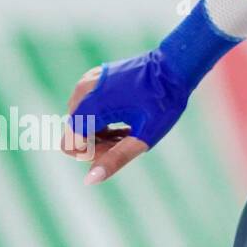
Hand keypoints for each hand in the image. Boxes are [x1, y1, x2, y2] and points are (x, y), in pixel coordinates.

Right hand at [60, 50, 190, 184]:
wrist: (174, 67)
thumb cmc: (163, 104)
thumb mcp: (143, 137)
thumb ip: (116, 159)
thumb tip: (90, 179)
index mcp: (90, 106)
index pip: (72, 145)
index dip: (95, 153)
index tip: (120, 146)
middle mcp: (82, 92)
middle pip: (77, 133)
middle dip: (100, 143)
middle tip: (130, 137)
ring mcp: (86, 82)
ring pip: (82, 120)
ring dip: (102, 131)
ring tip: (131, 127)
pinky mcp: (93, 78)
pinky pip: (88, 106)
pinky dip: (103, 117)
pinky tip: (126, 116)